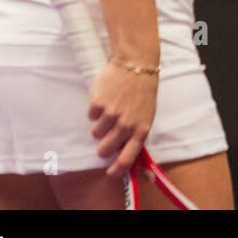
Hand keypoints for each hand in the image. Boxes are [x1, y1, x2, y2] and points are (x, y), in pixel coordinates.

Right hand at [89, 58, 158, 178]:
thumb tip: (124, 150)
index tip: (110, 173)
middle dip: (103, 146)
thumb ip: (136, 131)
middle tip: (105, 137)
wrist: (136, 63)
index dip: (118, 168)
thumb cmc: (142, 90)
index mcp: (141, 128)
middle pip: (105, 149)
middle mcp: (127, 124)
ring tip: (110, 109)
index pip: (128, 157)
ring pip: (96, 133)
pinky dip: (95, 110)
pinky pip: (91, 116)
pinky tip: (105, 98)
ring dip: (100, 125)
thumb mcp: (146, 113)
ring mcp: (112, 114)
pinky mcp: (98, 104)